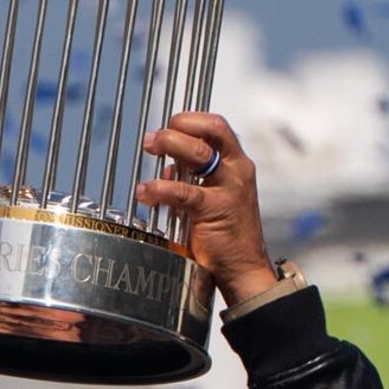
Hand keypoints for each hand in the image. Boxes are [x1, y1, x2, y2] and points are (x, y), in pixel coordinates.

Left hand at [133, 111, 279, 307]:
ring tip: (149, 150)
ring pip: (199, 152)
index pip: (217, 126)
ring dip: (169, 145)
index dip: (191, 119)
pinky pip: (183, 191)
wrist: (243, 268)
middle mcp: (237, 171)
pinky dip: (159, 188)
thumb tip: (168, 168)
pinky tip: (145, 192)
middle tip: (153, 139)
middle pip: (212, 130)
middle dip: (178, 127)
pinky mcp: (215, 210)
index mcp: (238, 164)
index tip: (170, 125)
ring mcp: (229, 189)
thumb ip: (192, 180)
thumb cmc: (226, 234)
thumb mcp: (212, 198)